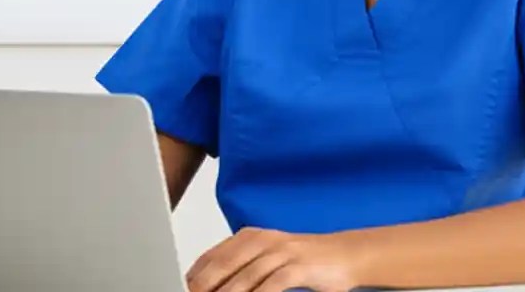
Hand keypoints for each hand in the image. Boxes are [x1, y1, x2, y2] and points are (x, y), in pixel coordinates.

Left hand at [185, 227, 362, 291]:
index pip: (210, 259)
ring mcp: (280, 251)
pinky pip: (272, 285)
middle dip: (202, 288)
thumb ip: (239, 272)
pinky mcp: (298, 265)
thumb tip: (208, 287)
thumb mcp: (266, 263)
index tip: (178, 288)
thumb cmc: (304, 263)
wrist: (346, 255)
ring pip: (243, 279)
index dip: (192, 278)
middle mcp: (261, 240)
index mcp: (248, 237)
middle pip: (221, 268)